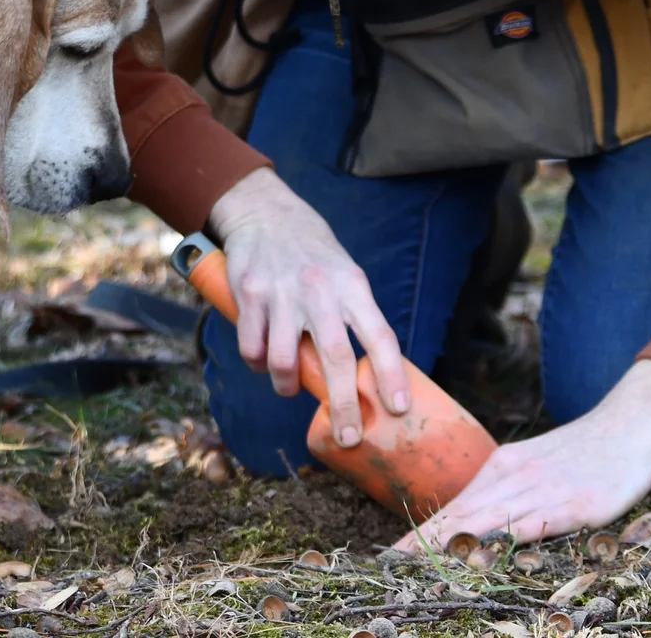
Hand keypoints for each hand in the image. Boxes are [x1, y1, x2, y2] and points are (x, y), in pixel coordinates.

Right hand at [206, 167, 410, 447]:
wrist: (267, 213)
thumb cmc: (314, 255)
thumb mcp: (345, 275)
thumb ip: (355, 317)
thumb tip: (369, 375)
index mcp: (353, 287)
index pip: (380, 335)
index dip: (392, 374)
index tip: (400, 408)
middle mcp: (321, 290)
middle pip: (336, 358)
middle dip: (343, 405)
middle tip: (349, 438)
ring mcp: (283, 293)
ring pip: (284, 362)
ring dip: (287, 386)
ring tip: (289, 387)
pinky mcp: (250, 295)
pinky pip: (252, 348)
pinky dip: (257, 364)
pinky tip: (261, 359)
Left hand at [392, 360, 650, 550]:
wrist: (631, 419)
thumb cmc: (583, 449)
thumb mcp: (534, 465)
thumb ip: (506, 492)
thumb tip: (474, 521)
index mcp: (502, 470)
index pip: (454, 508)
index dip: (421, 534)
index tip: (390, 556)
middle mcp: (516, 479)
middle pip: (462, 516)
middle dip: (424, 543)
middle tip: (390, 566)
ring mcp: (546, 491)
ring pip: (492, 519)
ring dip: (455, 543)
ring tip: (423, 565)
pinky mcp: (580, 504)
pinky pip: (542, 521)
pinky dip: (513, 536)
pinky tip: (492, 550)